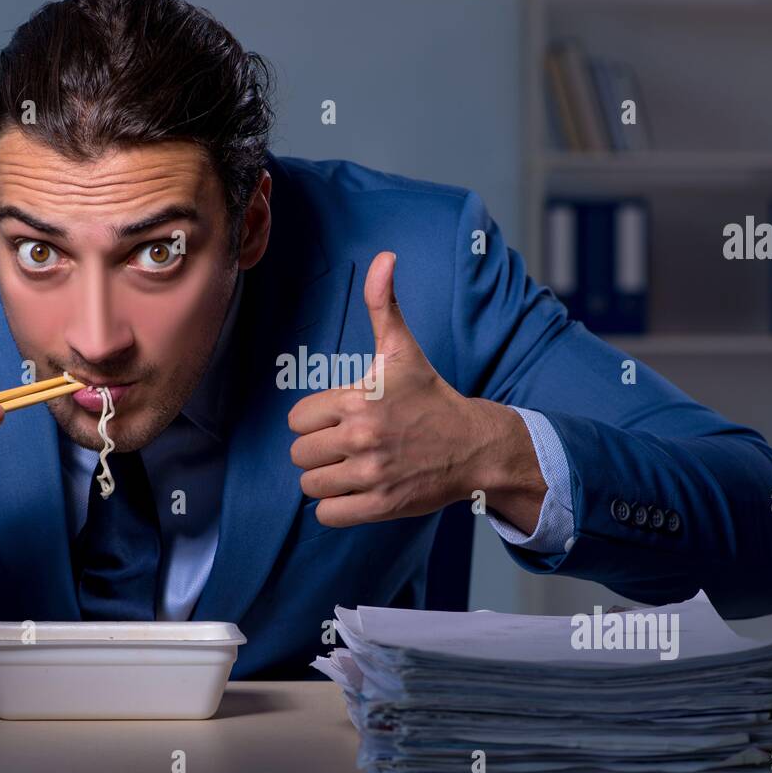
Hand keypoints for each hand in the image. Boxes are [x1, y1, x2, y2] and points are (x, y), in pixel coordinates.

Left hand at [287, 251, 545, 529]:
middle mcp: (361, 438)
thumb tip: (384, 257)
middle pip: (300, 454)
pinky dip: (336, 507)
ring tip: (349, 468)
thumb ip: (383, 305)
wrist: (473, 445)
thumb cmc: (430, 397)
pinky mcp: (381, 505)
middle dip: (318, 450)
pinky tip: (354, 491)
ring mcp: (371, 475)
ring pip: (310, 486)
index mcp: (357, 400)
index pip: (298, 419)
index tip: (341, 417)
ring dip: (324, 480)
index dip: (316, 419)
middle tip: (346, 444)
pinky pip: (329, 515)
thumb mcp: (402, 350)